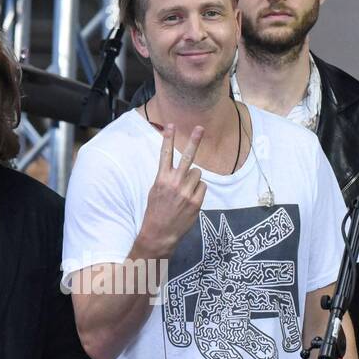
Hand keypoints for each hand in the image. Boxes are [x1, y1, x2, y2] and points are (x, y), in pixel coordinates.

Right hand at [137, 124, 205, 256]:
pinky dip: (198, 190)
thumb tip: (181, 168)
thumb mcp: (155, 190)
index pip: (165, 155)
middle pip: (187, 157)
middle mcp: (175, 183)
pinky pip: (203, 187)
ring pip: (198, 174)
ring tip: (185, 191)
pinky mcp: (196, 202)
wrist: (159, 233)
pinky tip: (191, 198)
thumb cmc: (156, 211)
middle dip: (194, 141)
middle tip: (199, 128)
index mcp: (162, 179)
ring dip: (194, 179)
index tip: (170, 125)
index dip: (168, 139)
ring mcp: (186, 192)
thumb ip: (167, 177)